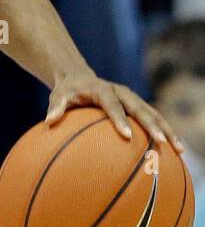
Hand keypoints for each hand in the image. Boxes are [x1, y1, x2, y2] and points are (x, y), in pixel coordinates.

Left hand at [46, 73, 182, 148]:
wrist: (79, 77)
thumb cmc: (67, 90)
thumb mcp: (58, 95)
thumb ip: (56, 107)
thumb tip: (49, 121)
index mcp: (102, 89)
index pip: (112, 104)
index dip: (119, 118)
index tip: (127, 135)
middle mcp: (121, 92)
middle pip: (140, 108)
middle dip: (152, 125)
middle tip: (162, 142)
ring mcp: (132, 98)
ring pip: (153, 113)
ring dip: (166, 129)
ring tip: (178, 149)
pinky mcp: (137, 105)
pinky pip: (154, 118)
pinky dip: (165, 131)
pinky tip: (175, 149)